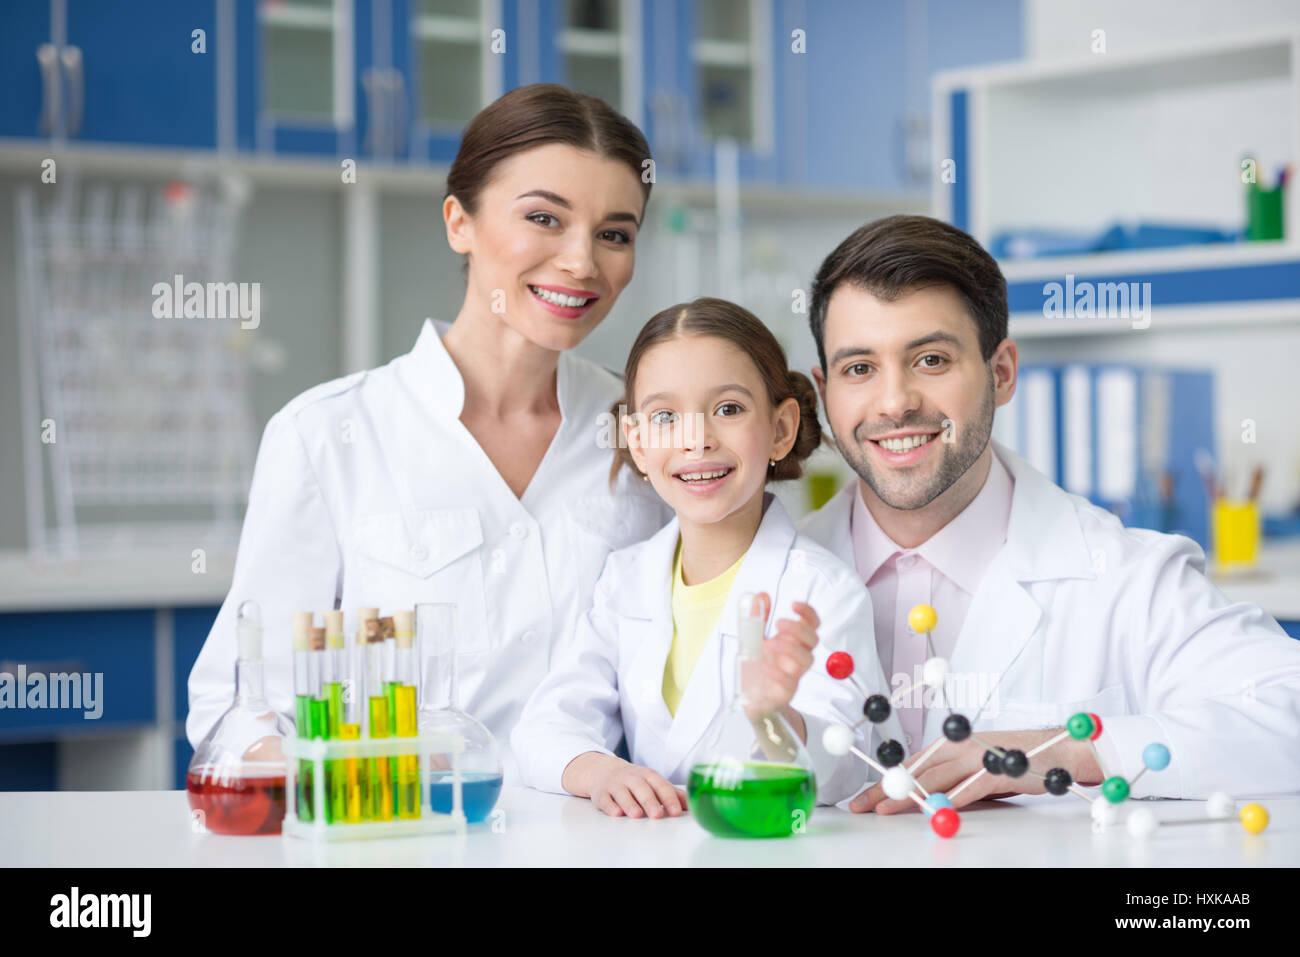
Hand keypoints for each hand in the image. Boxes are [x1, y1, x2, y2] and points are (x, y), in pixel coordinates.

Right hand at [564, 752, 687, 818]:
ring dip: (630, 804)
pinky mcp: (601, 793)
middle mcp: (631, 777)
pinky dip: (610, 806)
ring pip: (622, 793)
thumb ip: (672, 794)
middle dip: (649, 801)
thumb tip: (693, 806)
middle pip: (641, 788)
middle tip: (657, 815)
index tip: (676, 812)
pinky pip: (604, 799)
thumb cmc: (635, 780)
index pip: (660, 785)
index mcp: (647, 775)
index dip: (669, 798)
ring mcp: (615, 784)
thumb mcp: (653, 783)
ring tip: (637, 815)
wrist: (603, 770)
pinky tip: (616, 813)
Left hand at [748, 600, 819, 716]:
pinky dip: (777, 672)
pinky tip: (764, 665)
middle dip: (798, 628)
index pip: (812, 624)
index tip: (793, 605)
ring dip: (790, 648)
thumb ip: (758, 618)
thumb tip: (760, 595)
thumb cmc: (758, 666)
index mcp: (793, 641)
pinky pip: (789, 682)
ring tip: (769, 644)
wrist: (752, 697)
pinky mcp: (785, 691)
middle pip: (813, 639)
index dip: (808, 613)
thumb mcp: (754, 638)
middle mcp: (797, 657)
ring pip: (807, 660)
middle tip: (779, 624)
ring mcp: (793, 674)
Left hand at [848, 728, 1103, 813]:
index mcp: (953, 745)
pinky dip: (951, 800)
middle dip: (884, 788)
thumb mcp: (978, 772)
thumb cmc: (1016, 763)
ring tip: (884, 810)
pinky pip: (970, 788)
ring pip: (935, 778)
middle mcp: (960, 747)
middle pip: (915, 770)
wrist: (1060, 752)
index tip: (862, 797)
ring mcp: (977, 757)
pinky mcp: (997, 771)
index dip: (884, 780)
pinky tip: (934, 812)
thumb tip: (925, 801)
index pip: (911, 764)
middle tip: (859, 805)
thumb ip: (953, 782)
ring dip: (908, 795)